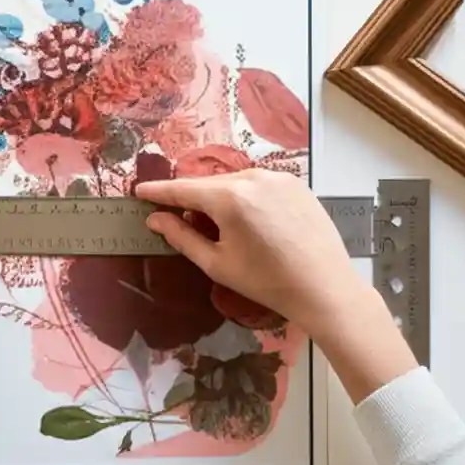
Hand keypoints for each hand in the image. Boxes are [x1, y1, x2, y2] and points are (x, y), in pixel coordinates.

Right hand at [136, 170, 416, 402]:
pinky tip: (247, 222)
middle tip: (179, 219)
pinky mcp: (296, 183)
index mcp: (229, 197)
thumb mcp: (217, 264)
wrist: (325, 287)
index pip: (183, 189)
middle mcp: (252, 177)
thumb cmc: (267, 282)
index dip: (158, 191)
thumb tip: (155, 220)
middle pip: (209, 183)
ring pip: (234, 182)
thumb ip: (182, 237)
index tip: (139, 190)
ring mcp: (278, 177)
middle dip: (191, 198)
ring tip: (216, 225)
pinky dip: (244, 197)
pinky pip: (258, 184)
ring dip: (218, 197)